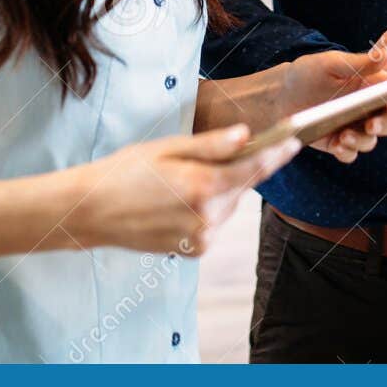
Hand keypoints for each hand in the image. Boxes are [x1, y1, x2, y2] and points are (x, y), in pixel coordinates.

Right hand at [68, 125, 298, 255]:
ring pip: (229, 206)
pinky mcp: (194, 250)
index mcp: (202, 185)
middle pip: (242, 187)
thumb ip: (210, 145)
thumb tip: (246, 136)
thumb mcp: (167, 148)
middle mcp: (207, 216)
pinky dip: (207, 209)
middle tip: (209, 156)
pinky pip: (215, 223)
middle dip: (237, 169)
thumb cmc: (124, 172)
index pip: (254, 168)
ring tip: (182, 181)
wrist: (92, 212)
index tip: (294, 141)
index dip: (277, 154)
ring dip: (220, 191)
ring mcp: (201, 237)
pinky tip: (178, 201)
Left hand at [277, 47, 386, 162]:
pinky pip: (350, 154)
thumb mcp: (333, 63)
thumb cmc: (308, 73)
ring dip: (362, 140)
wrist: (280, 96)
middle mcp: (367, 107)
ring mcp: (354, 126)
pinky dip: (346, 151)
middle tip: (371, 124)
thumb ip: (362, 63)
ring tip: (345, 135)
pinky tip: (336, 143)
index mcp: (371, 83)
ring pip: (371, 140)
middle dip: (385, 124)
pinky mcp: (339, 143)